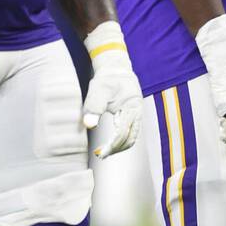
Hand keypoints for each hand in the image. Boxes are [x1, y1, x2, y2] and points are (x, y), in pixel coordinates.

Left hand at [83, 22, 142, 157]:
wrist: (116, 70)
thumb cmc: (107, 79)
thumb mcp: (98, 89)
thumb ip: (94, 106)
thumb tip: (89, 124)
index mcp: (132, 107)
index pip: (124, 132)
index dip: (112, 145)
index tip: (101, 152)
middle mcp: (137, 113)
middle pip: (130, 139)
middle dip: (116, 149)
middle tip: (101, 155)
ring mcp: (136, 116)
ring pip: (132, 138)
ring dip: (119, 147)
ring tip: (104, 152)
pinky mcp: (132, 117)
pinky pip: (130, 133)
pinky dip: (121, 141)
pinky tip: (109, 145)